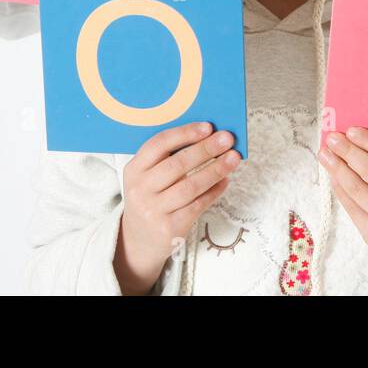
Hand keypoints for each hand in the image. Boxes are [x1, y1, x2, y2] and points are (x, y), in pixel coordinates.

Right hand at [116, 122, 240, 294]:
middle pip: (177, 164)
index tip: (208, 126)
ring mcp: (153, 210)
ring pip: (190, 186)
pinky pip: (197, 205)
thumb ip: (169, 158)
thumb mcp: (148, 177)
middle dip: (206, 149)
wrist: (138, 241)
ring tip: (233, 158)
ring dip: (215, 170)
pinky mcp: (169, 228)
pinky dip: (213, 191)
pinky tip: (225, 181)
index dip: (184, 133)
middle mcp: (140, 189)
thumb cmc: (151, 198)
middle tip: (227, 139)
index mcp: (134, 169)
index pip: (158, 144)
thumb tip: (207, 135)